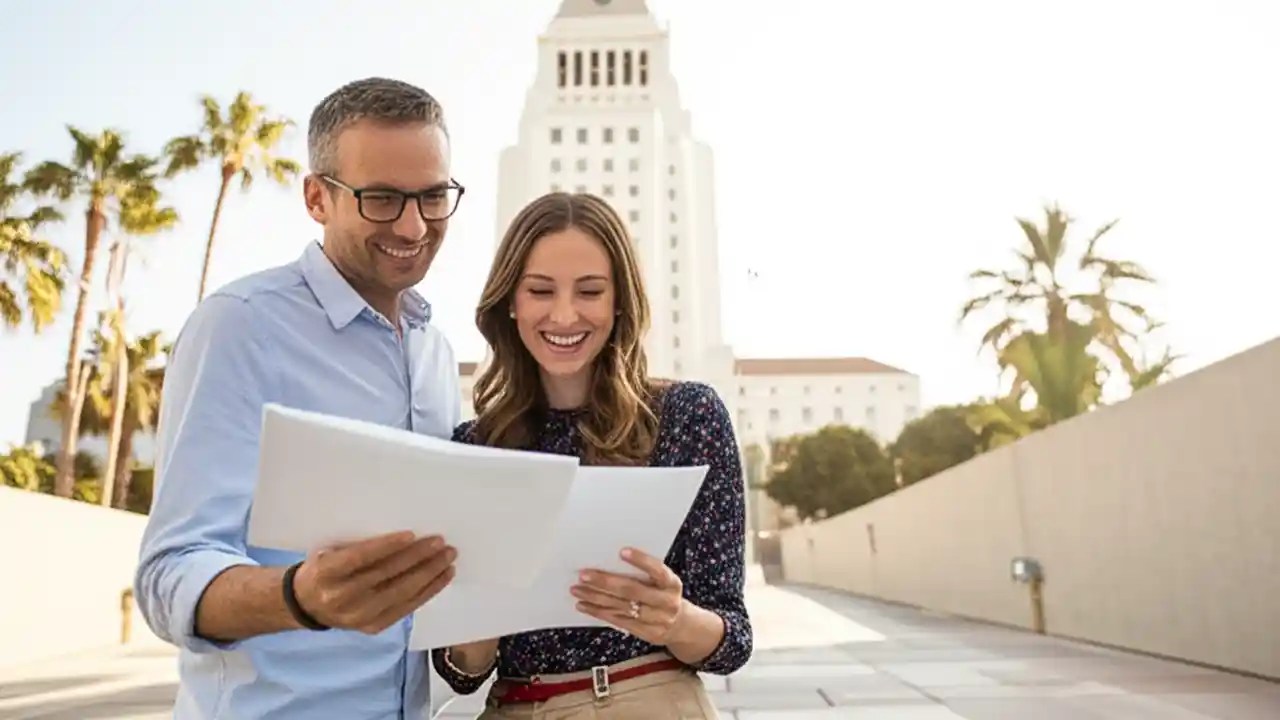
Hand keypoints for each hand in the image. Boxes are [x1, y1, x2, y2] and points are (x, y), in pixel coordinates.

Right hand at [292, 531, 455, 634]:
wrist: (307, 605)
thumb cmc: (324, 569)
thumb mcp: (330, 551)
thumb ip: (358, 546)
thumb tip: (403, 535)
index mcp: (326, 573)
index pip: (361, 558)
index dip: (387, 546)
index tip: (411, 534)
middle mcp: (342, 597)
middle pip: (386, 575)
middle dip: (417, 557)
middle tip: (440, 543)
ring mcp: (359, 617)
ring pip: (401, 593)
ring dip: (429, 574)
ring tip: (448, 557)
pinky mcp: (374, 627)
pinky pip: (407, 608)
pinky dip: (428, 591)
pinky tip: (443, 576)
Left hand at [572, 547, 687, 645]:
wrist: (680, 626)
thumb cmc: (664, 594)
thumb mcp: (663, 582)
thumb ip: (645, 574)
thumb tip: (609, 559)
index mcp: (672, 583)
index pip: (657, 570)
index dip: (641, 561)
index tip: (622, 551)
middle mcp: (666, 602)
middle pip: (633, 591)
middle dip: (605, 582)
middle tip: (584, 574)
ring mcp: (657, 620)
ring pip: (621, 607)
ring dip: (595, 598)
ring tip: (577, 589)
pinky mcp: (646, 633)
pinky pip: (617, 620)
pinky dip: (598, 612)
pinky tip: (584, 605)